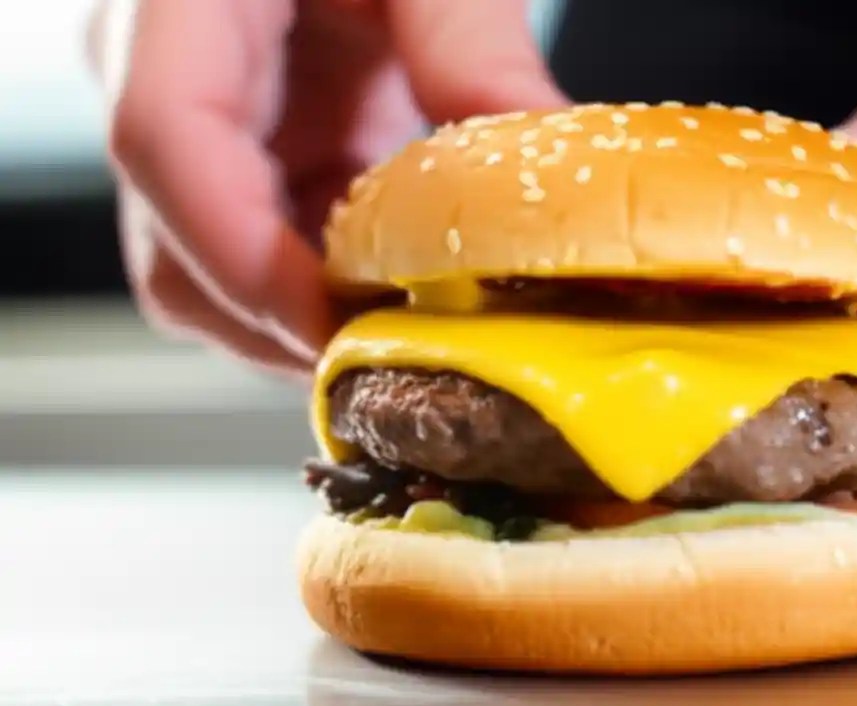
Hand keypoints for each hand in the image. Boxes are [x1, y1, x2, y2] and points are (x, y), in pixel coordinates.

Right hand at [91, 0, 565, 377]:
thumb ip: (470, 38)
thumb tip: (538, 151)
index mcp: (179, 0)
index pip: (165, 141)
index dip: (244, 257)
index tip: (336, 327)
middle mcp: (159, 74)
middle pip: (174, 248)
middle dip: (282, 322)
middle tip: (402, 359)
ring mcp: (208, 130)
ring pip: (210, 277)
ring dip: (307, 323)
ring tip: (414, 337)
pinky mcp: (258, 160)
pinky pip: (269, 256)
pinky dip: (331, 295)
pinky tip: (404, 295)